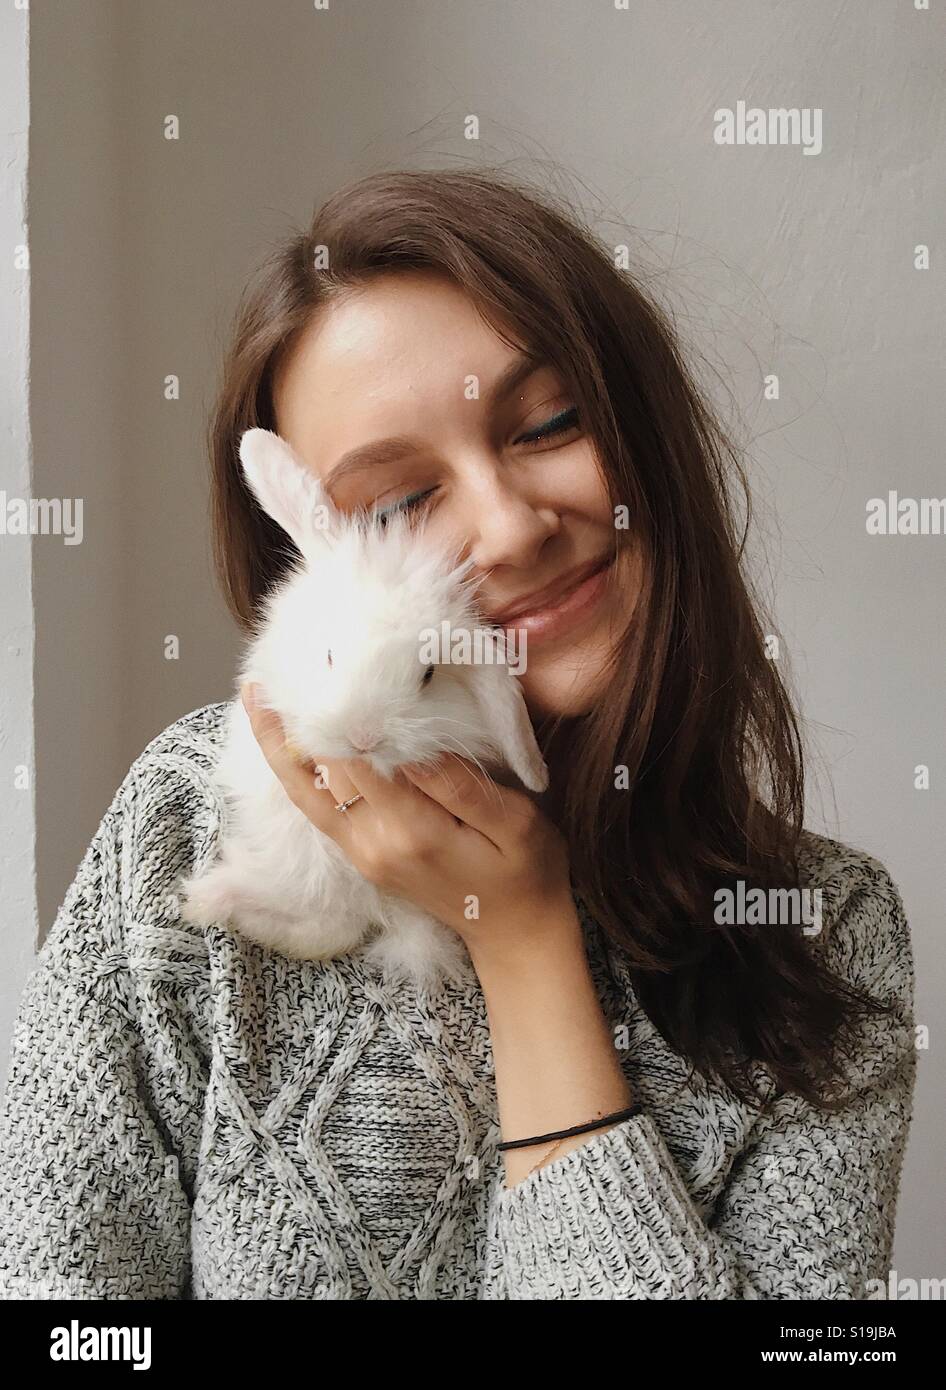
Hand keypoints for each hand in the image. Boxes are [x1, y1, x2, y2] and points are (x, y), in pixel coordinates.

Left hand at [240, 683, 578, 968]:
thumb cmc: (527, 870)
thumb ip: (460, 787)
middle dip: (300, 721)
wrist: (516, 933)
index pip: (358, 761)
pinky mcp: (361, 857)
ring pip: (307, 792)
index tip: (322, 666)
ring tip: (257, 696)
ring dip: (281, 745)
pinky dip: (296, 772)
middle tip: (272, 667)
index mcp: (412, 831)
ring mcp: (363, 854)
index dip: (336, 715)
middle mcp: (375, 844)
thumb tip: (414, 749)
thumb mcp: (515, 824)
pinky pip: (318, 809)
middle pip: (323, 772)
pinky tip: (284, 741)